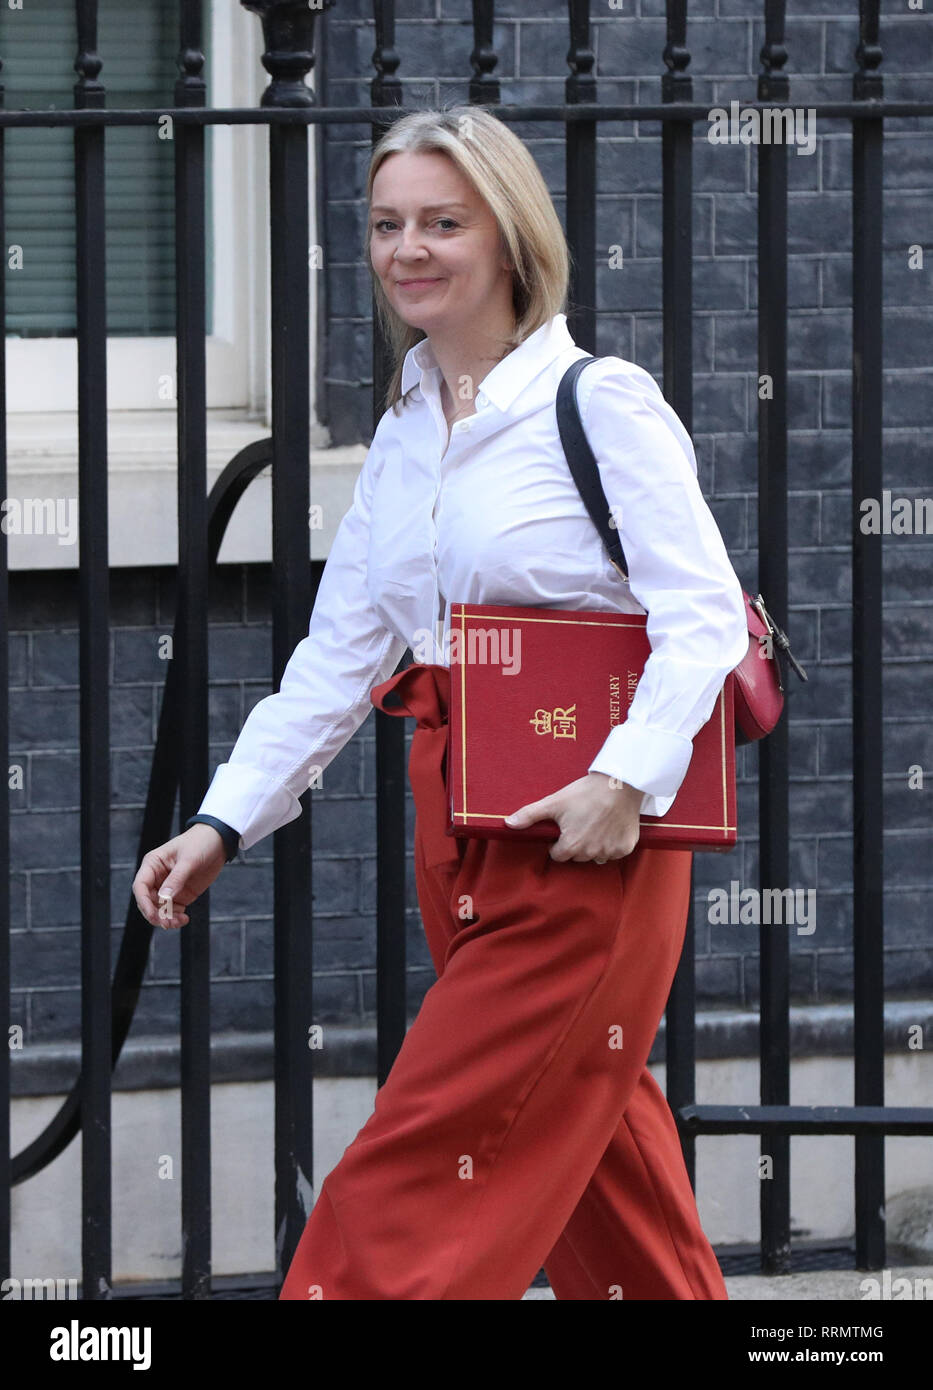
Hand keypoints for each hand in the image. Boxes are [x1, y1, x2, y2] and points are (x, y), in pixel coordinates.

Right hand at [132, 824, 227, 929]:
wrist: (219, 841)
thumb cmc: (200, 842)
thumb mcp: (189, 860)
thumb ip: (177, 879)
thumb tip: (164, 898)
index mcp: (153, 864)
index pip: (140, 886)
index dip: (143, 902)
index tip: (153, 914)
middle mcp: (157, 877)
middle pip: (147, 901)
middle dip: (155, 914)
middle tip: (167, 923)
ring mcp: (168, 887)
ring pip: (159, 909)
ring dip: (166, 919)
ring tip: (179, 921)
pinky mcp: (180, 894)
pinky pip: (172, 910)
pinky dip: (175, 918)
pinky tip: (184, 919)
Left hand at [504, 772, 643, 863]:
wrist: (619, 783)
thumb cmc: (585, 792)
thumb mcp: (554, 802)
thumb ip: (530, 815)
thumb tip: (508, 824)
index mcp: (571, 846)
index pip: (558, 855)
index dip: (558, 842)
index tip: (564, 828)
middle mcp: (591, 854)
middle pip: (577, 856)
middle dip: (576, 844)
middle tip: (580, 822)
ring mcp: (610, 851)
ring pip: (596, 856)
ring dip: (594, 846)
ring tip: (596, 823)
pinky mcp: (626, 847)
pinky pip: (614, 852)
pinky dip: (612, 843)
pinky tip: (610, 826)